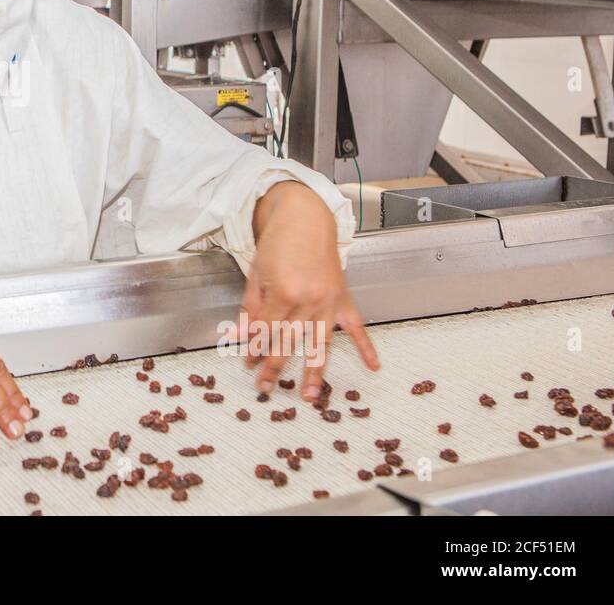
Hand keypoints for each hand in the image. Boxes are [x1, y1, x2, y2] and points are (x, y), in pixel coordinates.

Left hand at [239, 182, 378, 399]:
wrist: (306, 218)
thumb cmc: (278, 243)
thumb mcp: (256, 273)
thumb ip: (251, 307)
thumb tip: (240, 336)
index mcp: (284, 292)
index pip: (266, 330)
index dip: (254, 348)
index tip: (247, 364)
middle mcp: (309, 300)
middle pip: (289, 341)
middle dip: (275, 366)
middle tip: (265, 387)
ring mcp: (329, 301)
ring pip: (321, 343)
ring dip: (316, 371)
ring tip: (311, 395)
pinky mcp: (343, 298)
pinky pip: (356, 326)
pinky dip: (366, 346)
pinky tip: (373, 366)